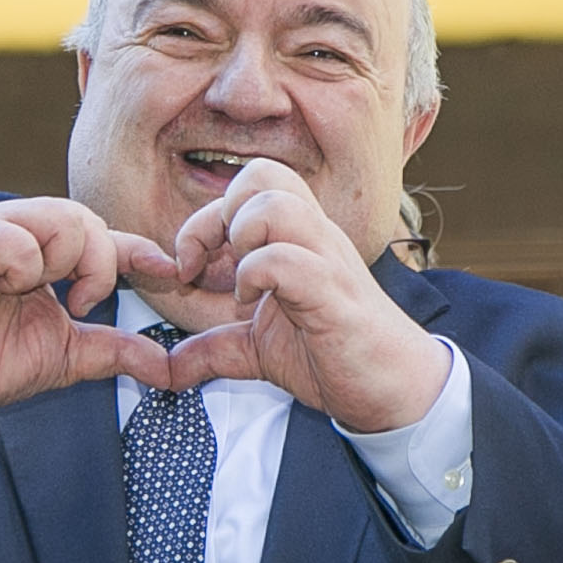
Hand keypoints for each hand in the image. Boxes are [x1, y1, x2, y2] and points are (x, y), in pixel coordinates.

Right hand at [0, 198, 174, 425]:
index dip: (140, 249)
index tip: (170, 271)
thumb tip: (168, 367)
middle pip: (87, 218)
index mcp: (44, 251)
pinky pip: (12, 236)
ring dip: (64, 262)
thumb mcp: (66, 355)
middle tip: (81, 304)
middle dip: (99, 265)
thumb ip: (115, 351)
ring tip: (44, 295)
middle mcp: (20, 232)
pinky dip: (25, 264)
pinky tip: (13, 288)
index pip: (104, 234)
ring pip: (59, 217)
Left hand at [148, 159, 450, 434]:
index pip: (247, 186)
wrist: (394, 388)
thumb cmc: (336, 357)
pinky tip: (252, 305)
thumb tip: (168, 366)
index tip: (187, 269)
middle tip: (206, 266)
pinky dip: (256, 276)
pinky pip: (286, 258)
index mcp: (297, 239)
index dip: (203, 221)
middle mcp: (314, 237)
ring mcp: (326, 261)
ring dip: (240, 239)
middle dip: (217, 216)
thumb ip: (214, 349)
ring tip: (237, 283)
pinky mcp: (332, 295)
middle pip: (262, 175)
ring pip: (275, 203)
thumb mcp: (258, 350)